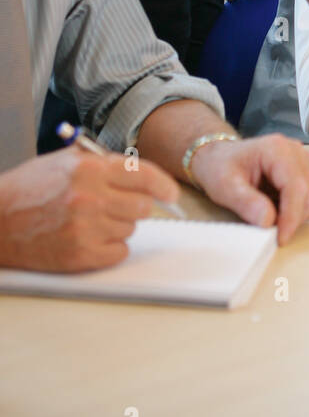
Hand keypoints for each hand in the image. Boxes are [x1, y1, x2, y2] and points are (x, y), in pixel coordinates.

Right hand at [0, 148, 179, 272]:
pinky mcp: (80, 254)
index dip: (163, 185)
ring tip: (90, 220)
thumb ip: (103, 162)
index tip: (171, 193)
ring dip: (118, 225)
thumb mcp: (64, 161)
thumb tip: (142, 173)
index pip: (145, 176)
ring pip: (131, 229)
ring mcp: (85, 228)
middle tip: (117, 205)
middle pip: (144, 206)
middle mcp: (90, 197)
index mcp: (89, 169)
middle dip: (136, 205)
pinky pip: (119, 252)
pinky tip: (88, 237)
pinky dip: (110, 247)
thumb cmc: (29, 189)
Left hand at [187, 135, 308, 243]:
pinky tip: (277, 210)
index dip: (291, 215)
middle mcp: (295, 151)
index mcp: (277, 150)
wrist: (219, 157)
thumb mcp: (224, 186)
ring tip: (272, 219)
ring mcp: (302, 160)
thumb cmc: (220, 167)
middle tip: (273, 233)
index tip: (281, 238)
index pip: (296, 186)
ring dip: (297, 215)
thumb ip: (246, 202)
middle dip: (294, 218)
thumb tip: (268, 221)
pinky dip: (297, 210)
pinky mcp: (303, 171)